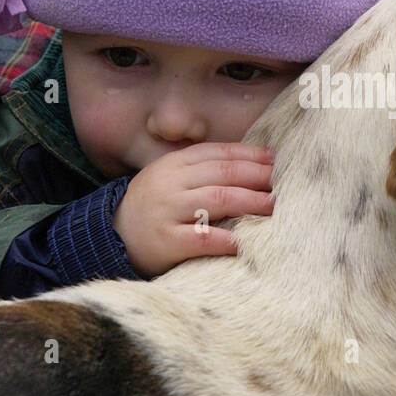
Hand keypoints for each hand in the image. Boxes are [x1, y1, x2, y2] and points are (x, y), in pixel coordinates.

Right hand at [113, 142, 274, 277]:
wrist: (112, 235)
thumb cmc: (155, 205)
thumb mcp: (173, 177)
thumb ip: (204, 169)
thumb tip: (255, 164)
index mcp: (176, 163)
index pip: (219, 153)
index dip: (250, 155)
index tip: (275, 160)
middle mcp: (172, 183)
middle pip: (223, 174)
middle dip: (257, 177)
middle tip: (283, 184)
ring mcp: (167, 211)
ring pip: (216, 200)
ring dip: (250, 202)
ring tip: (273, 207)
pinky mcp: (165, 241)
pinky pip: (199, 238)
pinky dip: (223, 239)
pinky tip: (242, 242)